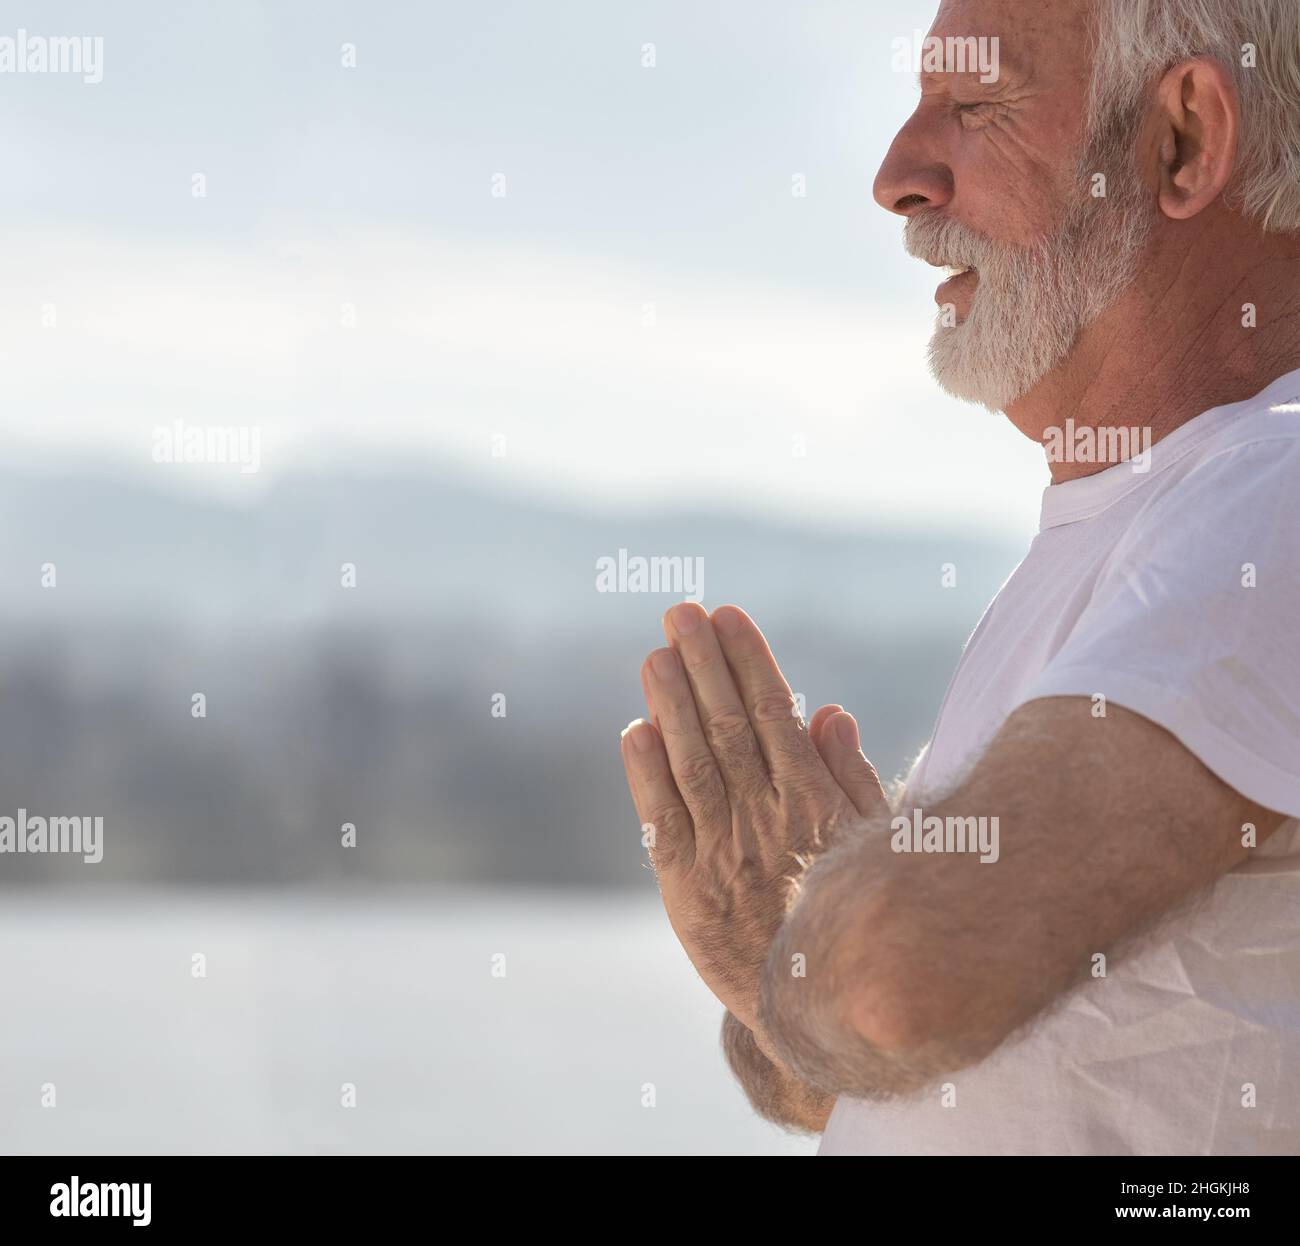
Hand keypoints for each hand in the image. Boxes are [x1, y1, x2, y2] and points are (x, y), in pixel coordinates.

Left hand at [619, 603, 886, 1035]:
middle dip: (702, 664)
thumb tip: (829, 711)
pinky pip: (663, 821)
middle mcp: (764, 820)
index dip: (748, 660)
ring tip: (654, 656)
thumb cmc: (849, 917)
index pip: (774, 713)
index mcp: (811, 804)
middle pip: (727, 726)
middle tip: (680, 613)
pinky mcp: (685, 891)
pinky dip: (647, 776)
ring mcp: (722, 854)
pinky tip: (636, 731)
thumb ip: (850, 778)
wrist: (817, 1010)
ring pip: (692, 762)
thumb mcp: (871, 847)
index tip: (728, 617)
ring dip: (671, 704)